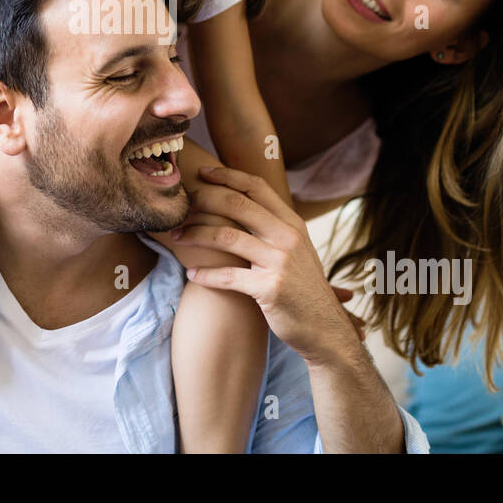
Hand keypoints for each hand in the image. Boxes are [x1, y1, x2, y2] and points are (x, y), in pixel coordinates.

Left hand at [171, 164, 362, 365]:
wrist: (324, 329)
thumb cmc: (302, 289)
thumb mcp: (296, 251)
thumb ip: (274, 228)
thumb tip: (242, 204)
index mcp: (292, 224)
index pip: (256, 187)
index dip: (227, 176)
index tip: (202, 174)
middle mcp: (288, 237)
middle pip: (237, 204)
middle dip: (203, 200)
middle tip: (181, 207)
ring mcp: (280, 262)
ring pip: (226, 237)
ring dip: (195, 235)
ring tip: (177, 237)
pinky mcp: (270, 289)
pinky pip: (228, 276)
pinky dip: (206, 274)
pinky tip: (192, 274)